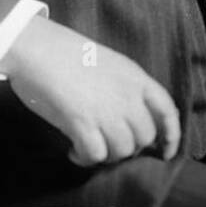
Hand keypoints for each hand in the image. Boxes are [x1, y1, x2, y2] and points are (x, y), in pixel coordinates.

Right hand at [0, 15, 180, 167]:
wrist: (35, 47)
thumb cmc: (65, 52)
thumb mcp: (108, 63)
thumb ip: (124, 88)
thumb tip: (127, 118)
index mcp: (135, 77)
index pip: (167, 110)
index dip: (171, 135)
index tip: (164, 152)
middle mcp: (126, 96)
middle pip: (143, 137)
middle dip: (128, 147)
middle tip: (107, 143)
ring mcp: (106, 110)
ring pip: (121, 151)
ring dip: (106, 156)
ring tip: (88, 148)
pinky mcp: (82, 123)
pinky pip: (95, 155)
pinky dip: (86, 159)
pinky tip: (74, 152)